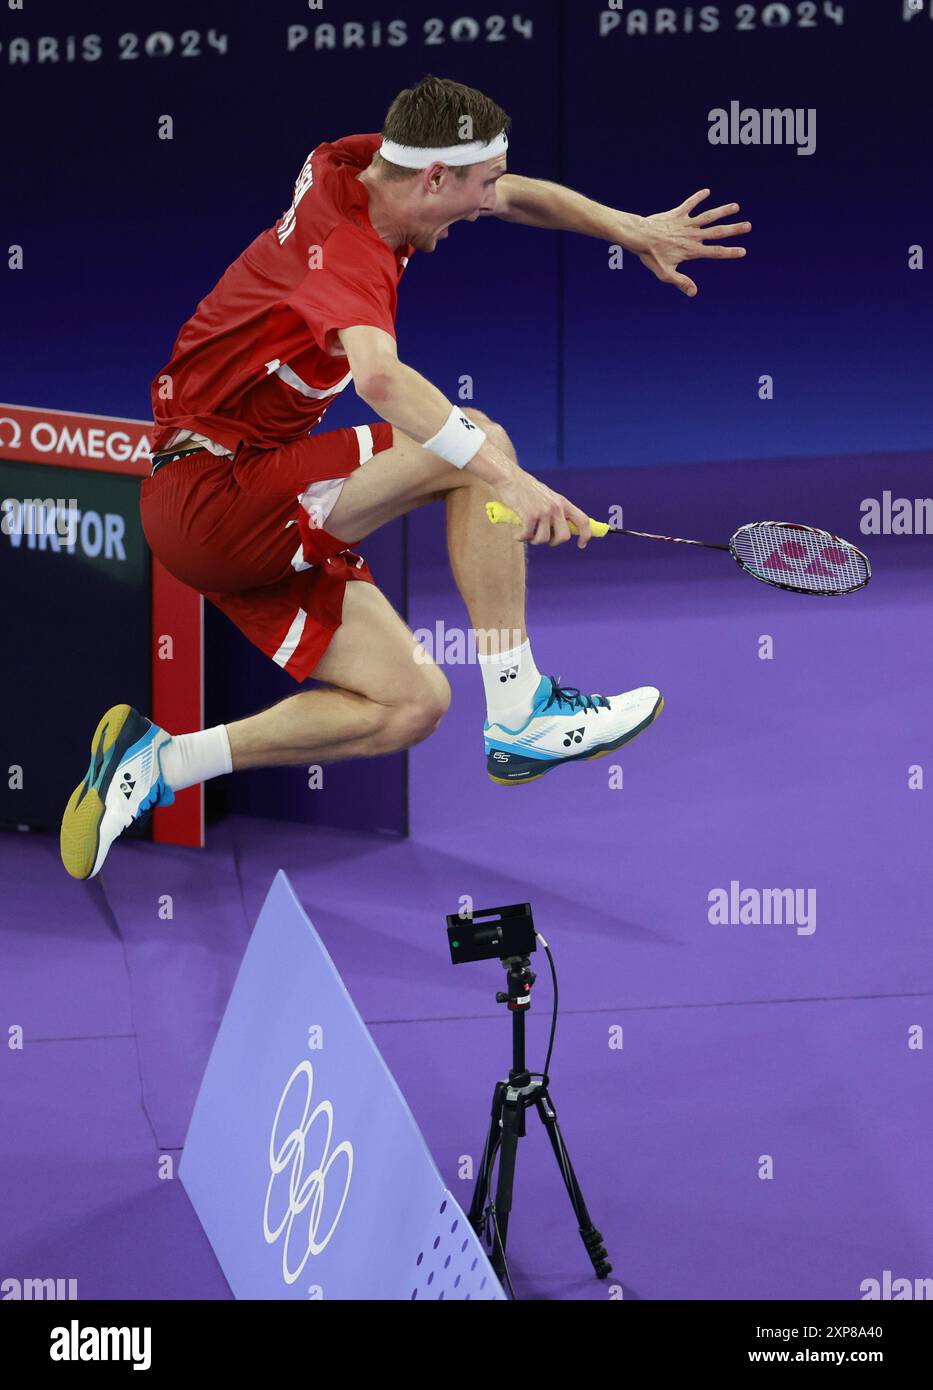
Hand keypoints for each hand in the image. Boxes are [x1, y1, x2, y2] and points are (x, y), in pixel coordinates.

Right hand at [495, 465, 593, 547]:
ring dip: (534, 540)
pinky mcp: (530, 515)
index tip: (581, 545)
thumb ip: (556, 510)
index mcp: (563, 502)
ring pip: (544, 539)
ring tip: (527, 534)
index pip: (583, 520)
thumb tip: (560, 529)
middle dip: (553, 542)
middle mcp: (556, 507)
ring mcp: (544, 511)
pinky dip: (521, 538)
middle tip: (544, 538)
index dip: (586, 534)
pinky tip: (517, 535)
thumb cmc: (527, 489)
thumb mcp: (548, 497)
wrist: (511, 478)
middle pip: (564, 536)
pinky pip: (528, 536)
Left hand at [636, 189, 750, 296]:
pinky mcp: (677, 214)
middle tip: (748, 226)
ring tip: (736, 206)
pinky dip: (698, 197)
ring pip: (708, 216)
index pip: (715, 252)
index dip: (730, 252)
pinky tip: (707, 191)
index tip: (743, 251)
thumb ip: (681, 282)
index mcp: (692, 250)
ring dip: (722, 210)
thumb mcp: (665, 273)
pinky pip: (690, 204)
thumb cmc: (651, 256)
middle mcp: (692, 235)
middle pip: (717, 232)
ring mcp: (686, 224)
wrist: (640, 236)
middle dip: (734, 229)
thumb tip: (694, 293)